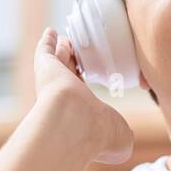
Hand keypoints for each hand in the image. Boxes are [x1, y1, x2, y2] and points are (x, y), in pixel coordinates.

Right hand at [34, 27, 133, 164]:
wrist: (74, 124)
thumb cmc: (98, 135)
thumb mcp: (121, 138)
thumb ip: (124, 135)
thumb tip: (125, 138)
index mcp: (82, 113)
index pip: (82, 96)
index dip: (84, 86)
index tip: (87, 77)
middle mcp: (65, 98)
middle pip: (69, 75)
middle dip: (73, 63)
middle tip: (76, 51)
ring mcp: (55, 82)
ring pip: (59, 61)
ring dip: (62, 49)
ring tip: (65, 38)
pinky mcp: (46, 67)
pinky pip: (45, 51)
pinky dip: (47, 41)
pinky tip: (50, 32)